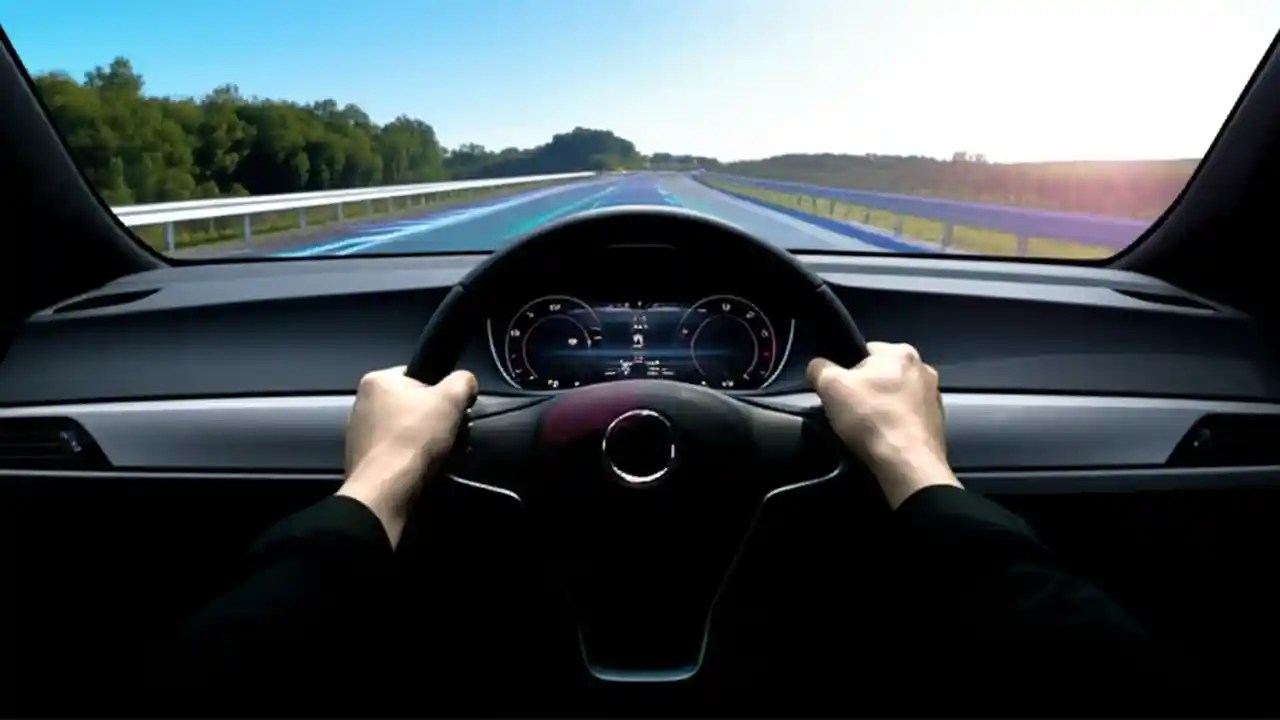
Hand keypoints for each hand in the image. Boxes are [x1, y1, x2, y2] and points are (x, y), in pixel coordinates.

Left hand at [337, 366, 476, 546]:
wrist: (385, 490)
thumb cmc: (415, 438)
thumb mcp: (451, 400)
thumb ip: (463, 381)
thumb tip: (465, 382)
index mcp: (377, 380)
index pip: (418, 376)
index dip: (441, 391)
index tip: (452, 410)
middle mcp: (361, 402)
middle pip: (412, 404)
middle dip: (433, 419)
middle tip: (450, 434)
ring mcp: (358, 432)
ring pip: (404, 429)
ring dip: (422, 440)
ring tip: (438, 455)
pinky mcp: (360, 459)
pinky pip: (393, 451)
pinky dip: (408, 457)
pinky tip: (420, 468)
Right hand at [807, 342, 960, 508]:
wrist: (908, 465)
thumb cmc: (871, 419)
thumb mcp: (830, 386)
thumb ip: (819, 368)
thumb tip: (818, 367)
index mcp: (901, 352)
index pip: (863, 352)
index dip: (844, 372)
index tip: (838, 392)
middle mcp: (924, 368)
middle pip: (880, 376)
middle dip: (864, 391)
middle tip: (848, 412)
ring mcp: (934, 397)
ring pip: (894, 398)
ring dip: (880, 409)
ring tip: (866, 430)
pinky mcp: (937, 423)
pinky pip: (907, 419)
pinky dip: (894, 426)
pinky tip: (883, 440)